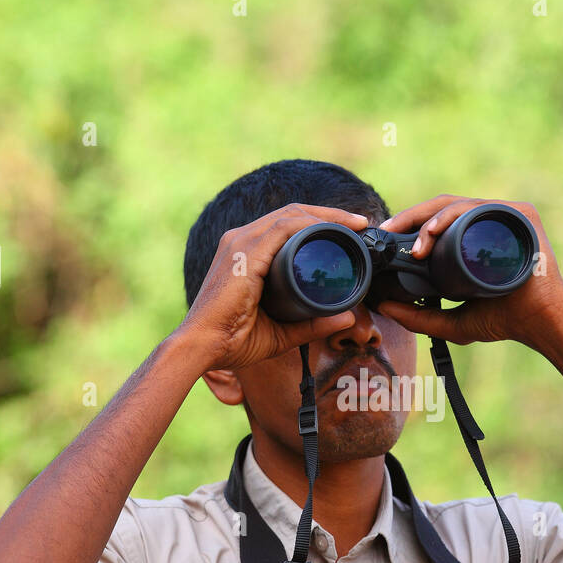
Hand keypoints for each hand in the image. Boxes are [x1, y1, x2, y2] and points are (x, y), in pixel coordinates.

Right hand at [178, 203, 369, 369]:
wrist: (202, 348)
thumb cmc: (232, 342)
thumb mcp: (282, 333)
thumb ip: (313, 325)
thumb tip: (348, 318)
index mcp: (245, 253)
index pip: (286, 226)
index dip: (319, 224)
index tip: (350, 232)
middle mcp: (240, 240)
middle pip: (292, 214)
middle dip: (329, 215)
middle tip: (360, 224)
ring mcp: (241, 241)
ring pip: (292, 215)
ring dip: (327, 215)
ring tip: (355, 224)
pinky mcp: (245, 251)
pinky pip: (284, 227)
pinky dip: (313, 224)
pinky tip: (334, 228)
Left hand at [371, 194, 562, 349]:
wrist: (540, 321)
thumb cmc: (504, 319)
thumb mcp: (453, 320)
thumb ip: (419, 317)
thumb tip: (384, 307)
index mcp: (473, 237)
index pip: (436, 222)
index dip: (408, 225)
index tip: (385, 240)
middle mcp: (488, 221)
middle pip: (442, 208)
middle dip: (410, 218)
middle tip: (388, 233)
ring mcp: (504, 214)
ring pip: (456, 205)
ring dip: (428, 221)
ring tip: (415, 246)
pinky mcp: (519, 213)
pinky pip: (478, 206)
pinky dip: (452, 215)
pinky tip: (433, 231)